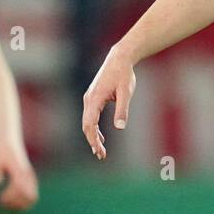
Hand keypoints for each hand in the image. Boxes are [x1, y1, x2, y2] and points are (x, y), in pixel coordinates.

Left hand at [0, 150, 38, 209]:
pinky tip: (12, 203)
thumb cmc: (0, 158)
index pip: (20, 189)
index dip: (10, 197)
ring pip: (32, 199)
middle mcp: (28, 177)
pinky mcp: (32, 184)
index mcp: (20, 172)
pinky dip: (24, 204)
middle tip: (2, 202)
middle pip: (29, 196)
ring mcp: (32, 180)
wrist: (12, 149)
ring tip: (8, 204)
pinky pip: (33, 198)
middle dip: (16, 203)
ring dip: (20, 205)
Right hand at [82, 45, 136, 160]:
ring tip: (100, 151)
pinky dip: (94, 129)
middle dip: (92, 141)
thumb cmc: (124, 74)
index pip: (90, 124)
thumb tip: (120, 127)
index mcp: (95, 98)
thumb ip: (122, 109)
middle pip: (86, 125)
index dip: (93, 139)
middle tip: (101, 155)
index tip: (99, 151)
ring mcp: (89, 98)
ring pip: (87, 122)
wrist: (119, 59)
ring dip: (93, 136)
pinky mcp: (93, 98)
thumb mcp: (126, 92)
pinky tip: (100, 138)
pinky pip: (90, 117)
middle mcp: (89, 99)